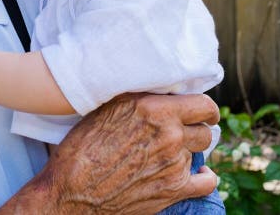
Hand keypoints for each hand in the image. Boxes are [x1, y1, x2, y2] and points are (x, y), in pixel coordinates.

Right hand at [0, 92, 219, 213]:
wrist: (73, 189)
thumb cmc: (84, 145)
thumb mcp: (108, 107)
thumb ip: (140, 98)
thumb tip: (161, 91)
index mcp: (155, 109)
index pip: (204, 105)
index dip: (205, 108)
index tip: (201, 112)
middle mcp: (170, 134)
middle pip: (205, 130)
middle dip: (195, 130)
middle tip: (181, 132)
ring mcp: (174, 164)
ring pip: (201, 153)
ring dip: (189, 151)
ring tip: (171, 152)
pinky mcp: (174, 190)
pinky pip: (207, 182)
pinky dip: (203, 178)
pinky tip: (195, 173)